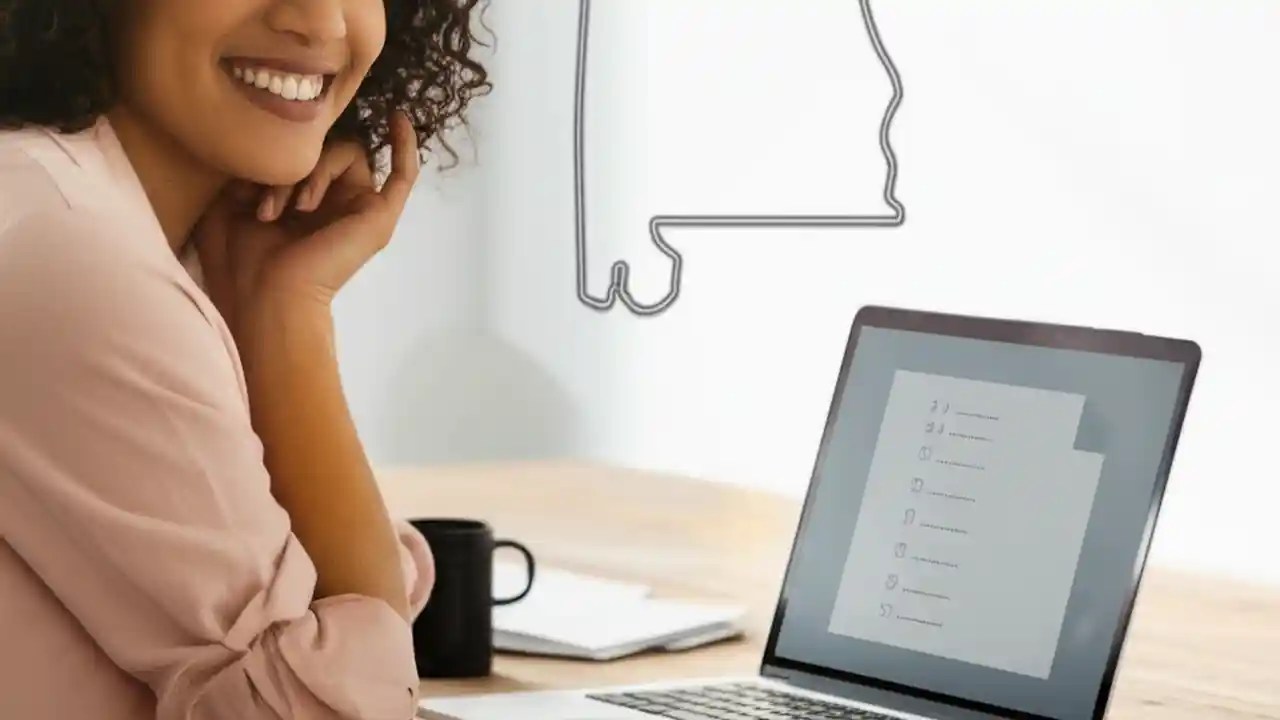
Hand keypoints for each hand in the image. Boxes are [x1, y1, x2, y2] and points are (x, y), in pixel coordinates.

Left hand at [192, 111, 420, 337]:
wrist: (265, 295)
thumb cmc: (240, 263)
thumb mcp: (228, 203)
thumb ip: (247, 169)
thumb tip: (265, 143)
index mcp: (301, 204)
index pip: (299, 153)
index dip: (273, 161)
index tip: (243, 190)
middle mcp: (334, 205)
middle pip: (323, 149)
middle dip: (292, 168)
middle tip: (268, 204)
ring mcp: (359, 209)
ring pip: (348, 153)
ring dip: (315, 171)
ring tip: (293, 207)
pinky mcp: (379, 216)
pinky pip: (402, 174)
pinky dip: (404, 145)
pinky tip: (397, 118)